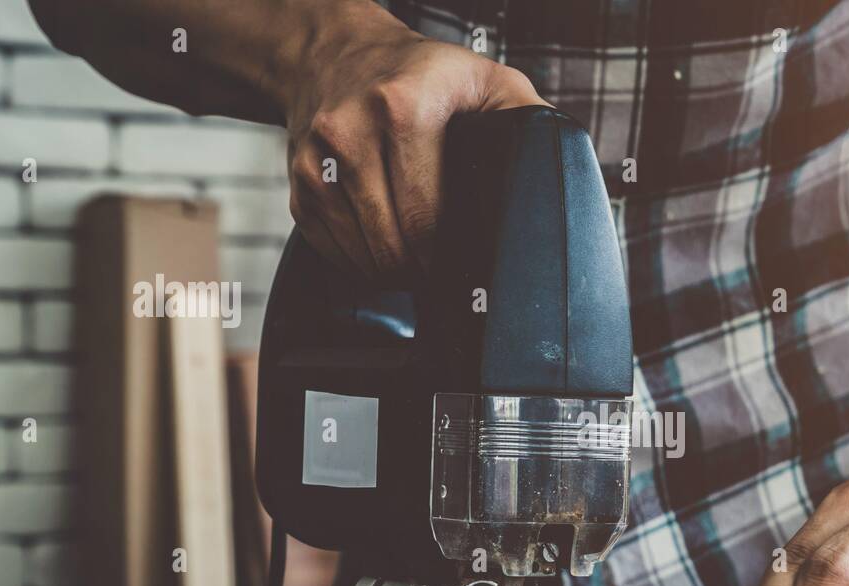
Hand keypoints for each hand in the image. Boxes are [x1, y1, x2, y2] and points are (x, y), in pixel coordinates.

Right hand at [277, 2, 545, 277]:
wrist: (332, 51)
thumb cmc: (417, 71)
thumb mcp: (482, 77)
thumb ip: (525, 119)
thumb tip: (551, 169)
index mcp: (403, 108)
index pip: (427, 218)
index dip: (449, 256)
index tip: (465, 264)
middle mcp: (352, 131)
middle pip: (392, 244)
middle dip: (422, 270)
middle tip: (442, 271)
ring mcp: (316, 159)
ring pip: (360, 253)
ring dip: (391, 271)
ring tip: (415, 263)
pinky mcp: (296, 181)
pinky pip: (329, 246)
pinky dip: (357, 260)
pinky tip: (381, 249)